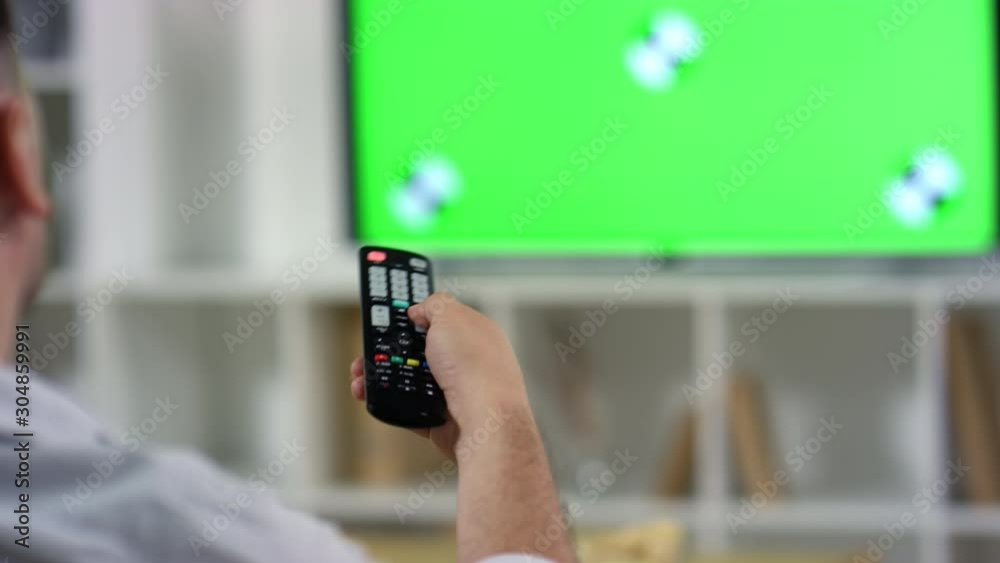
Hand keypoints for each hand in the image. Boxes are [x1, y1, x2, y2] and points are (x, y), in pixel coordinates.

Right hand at [349, 292, 531, 458]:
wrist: (484, 422)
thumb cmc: (476, 369)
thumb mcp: (450, 316)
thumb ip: (434, 305)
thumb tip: (420, 310)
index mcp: (474, 334)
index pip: (442, 320)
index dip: (416, 319)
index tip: (391, 321)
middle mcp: (468, 362)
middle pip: (422, 352)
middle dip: (391, 352)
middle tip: (370, 352)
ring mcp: (455, 392)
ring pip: (411, 381)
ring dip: (383, 378)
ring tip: (361, 377)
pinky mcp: (442, 418)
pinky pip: (408, 408)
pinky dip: (389, 403)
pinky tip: (373, 396)